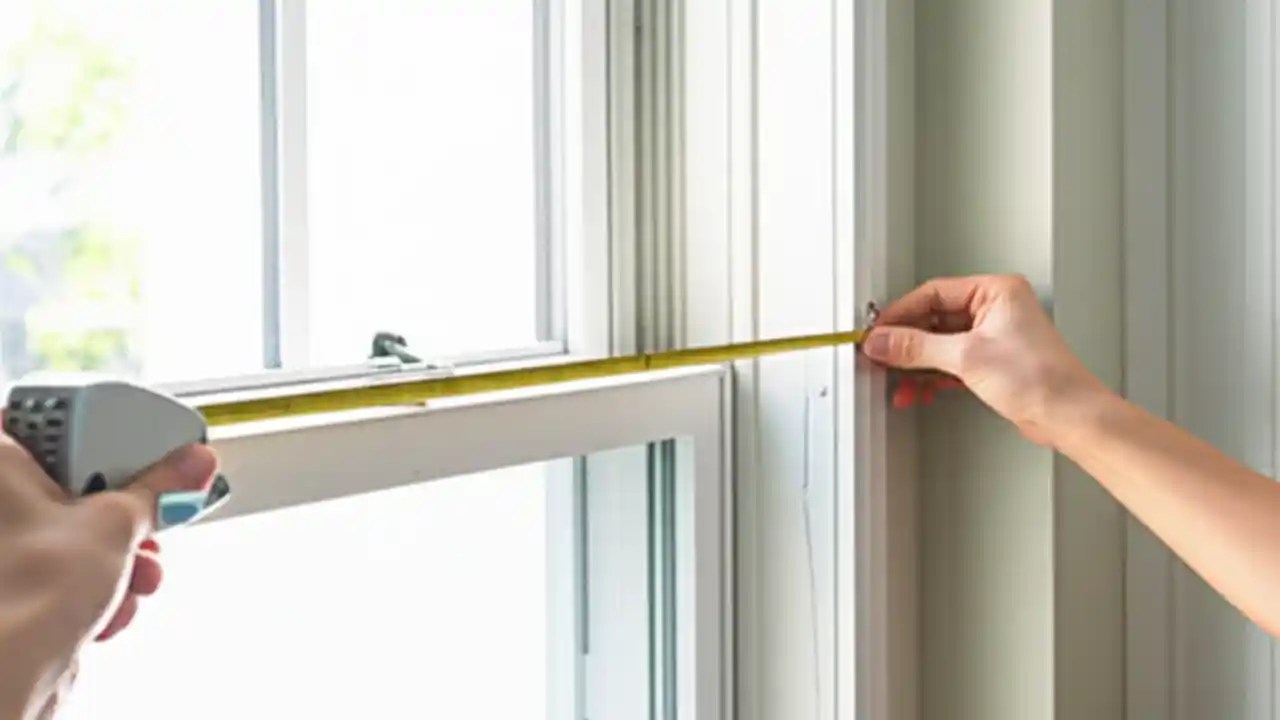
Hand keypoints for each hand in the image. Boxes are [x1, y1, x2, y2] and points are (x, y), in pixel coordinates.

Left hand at [0, 434, 216, 718]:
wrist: (4, 679)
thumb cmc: (28, 591)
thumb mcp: (116, 523)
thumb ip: (160, 489)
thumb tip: (192, 465)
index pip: (58, 422)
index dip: (107, 434)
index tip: (145, 448)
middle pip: (74, 478)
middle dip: (123, 508)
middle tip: (151, 513)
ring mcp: (4, 545)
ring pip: (76, 529)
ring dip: (120, 555)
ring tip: (139, 571)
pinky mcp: (14, 587)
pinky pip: (66, 568)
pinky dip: (97, 584)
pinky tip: (111, 604)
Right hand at [862, 274, 1110, 445]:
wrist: (1069, 415)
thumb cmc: (1042, 379)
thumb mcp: (967, 357)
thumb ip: (917, 347)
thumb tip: (883, 340)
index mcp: (996, 291)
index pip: (933, 293)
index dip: (900, 313)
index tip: (878, 332)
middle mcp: (995, 308)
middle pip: (933, 319)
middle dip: (906, 343)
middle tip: (880, 356)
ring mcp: (993, 336)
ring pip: (939, 343)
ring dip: (916, 364)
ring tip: (897, 380)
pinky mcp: (992, 361)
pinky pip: (950, 361)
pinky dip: (932, 376)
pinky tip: (918, 390)